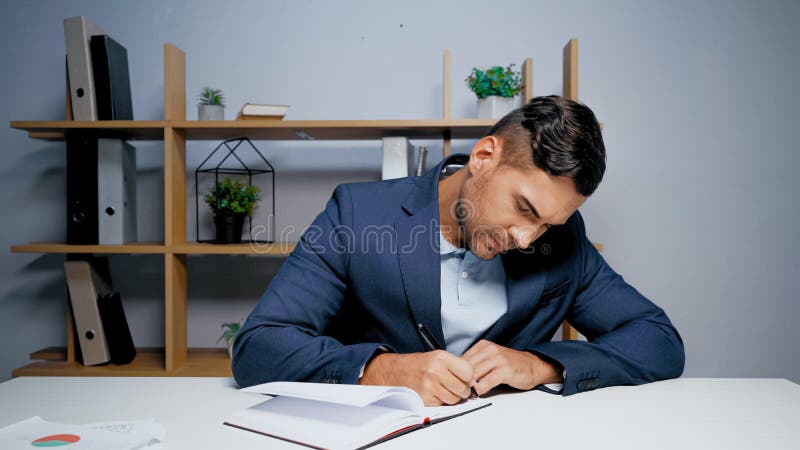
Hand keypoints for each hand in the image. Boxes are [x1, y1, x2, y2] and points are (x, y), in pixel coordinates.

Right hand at [359, 351, 474, 405]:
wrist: (395, 371)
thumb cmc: (419, 364)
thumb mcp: (437, 357)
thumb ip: (455, 366)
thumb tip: (473, 381)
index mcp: (441, 357)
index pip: (468, 371)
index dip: (469, 377)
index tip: (466, 378)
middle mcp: (435, 371)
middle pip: (463, 388)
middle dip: (463, 390)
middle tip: (457, 387)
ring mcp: (429, 386)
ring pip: (454, 399)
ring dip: (453, 397)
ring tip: (445, 389)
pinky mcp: (425, 398)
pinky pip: (443, 404)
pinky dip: (441, 401)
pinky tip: (435, 393)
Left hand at [462, 340, 561, 395]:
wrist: (533, 365)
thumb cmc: (509, 364)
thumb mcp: (490, 358)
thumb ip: (476, 363)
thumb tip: (457, 375)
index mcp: (483, 345)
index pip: (461, 359)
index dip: (457, 372)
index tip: (457, 382)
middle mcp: (489, 349)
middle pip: (465, 367)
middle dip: (462, 380)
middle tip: (461, 390)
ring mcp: (498, 359)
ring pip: (474, 374)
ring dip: (469, 386)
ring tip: (470, 392)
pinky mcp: (505, 370)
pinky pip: (486, 382)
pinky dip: (480, 390)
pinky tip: (481, 392)